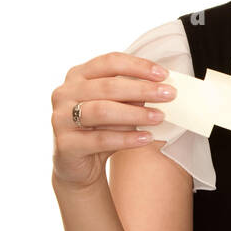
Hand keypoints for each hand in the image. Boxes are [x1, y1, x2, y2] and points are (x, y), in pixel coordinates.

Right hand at [51, 53, 175, 190]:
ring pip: (103, 110)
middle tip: (169, 94)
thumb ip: (131, 97)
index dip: (138, 66)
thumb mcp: (117, 108)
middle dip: (143, 89)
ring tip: (159, 116)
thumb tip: (159, 88)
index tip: (164, 74)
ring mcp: (61, 118)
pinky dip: (126, 138)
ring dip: (136, 113)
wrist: (78, 167)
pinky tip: (146, 137)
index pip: (109, 62)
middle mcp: (65, 93)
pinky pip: (100, 139)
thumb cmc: (99, 131)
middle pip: (108, 86)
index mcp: (77, 76)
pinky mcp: (65, 144)